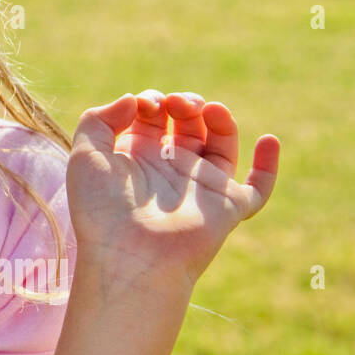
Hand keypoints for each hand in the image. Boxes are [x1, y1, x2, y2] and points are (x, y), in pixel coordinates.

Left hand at [66, 90, 279, 295]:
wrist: (130, 255)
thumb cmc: (102, 209)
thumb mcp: (85, 155)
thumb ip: (99, 119)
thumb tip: (133, 99)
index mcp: (134, 159)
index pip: (151, 117)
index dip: (151, 101)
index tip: (146, 106)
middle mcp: (168, 171)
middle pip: (185, 125)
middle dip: (183, 104)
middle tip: (177, 104)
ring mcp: (200, 188)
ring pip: (219, 145)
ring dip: (219, 120)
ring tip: (208, 108)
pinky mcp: (227, 207)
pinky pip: (257, 188)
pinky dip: (268, 165)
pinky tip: (269, 140)